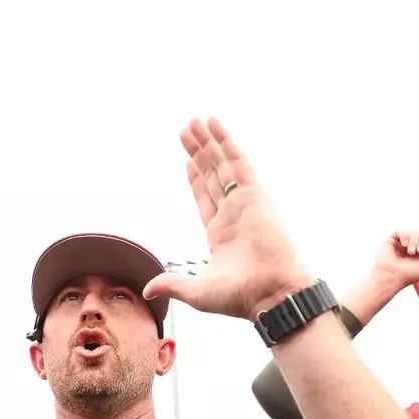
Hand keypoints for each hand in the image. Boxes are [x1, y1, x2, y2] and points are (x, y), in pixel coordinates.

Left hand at [142, 117, 313, 320]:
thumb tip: (147, 288)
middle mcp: (233, 215)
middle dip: (199, 153)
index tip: (188, 162)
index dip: (196, 180)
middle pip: (212, 176)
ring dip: (208, 143)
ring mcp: (244, 203)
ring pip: (222, 164)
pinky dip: (227, 142)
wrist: (271, 293)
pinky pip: (238, 162)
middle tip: (186, 131)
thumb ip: (172, 284)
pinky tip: (215, 125)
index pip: (206, 199)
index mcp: (221, 234)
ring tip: (194, 122)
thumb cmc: (240, 297)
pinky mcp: (255, 195)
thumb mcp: (197, 291)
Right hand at [371, 228, 418, 287]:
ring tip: (410, 251)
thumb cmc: (407, 275)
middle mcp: (413, 247)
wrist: (391, 276)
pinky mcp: (393, 240)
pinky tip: (404, 245)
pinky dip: (404, 236)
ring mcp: (403, 243)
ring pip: (413, 232)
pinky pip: (401, 231)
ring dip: (414, 240)